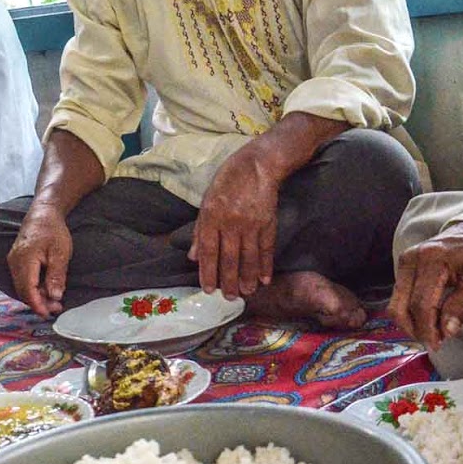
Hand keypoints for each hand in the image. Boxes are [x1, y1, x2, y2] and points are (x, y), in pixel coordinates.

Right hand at [7, 207, 73, 317]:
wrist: (43, 214)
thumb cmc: (53, 231)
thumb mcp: (60, 253)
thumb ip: (56, 276)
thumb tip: (54, 296)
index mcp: (25, 260)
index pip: (27, 289)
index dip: (37, 304)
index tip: (48, 314)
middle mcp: (14, 262)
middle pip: (23, 291)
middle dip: (38, 303)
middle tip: (56, 308)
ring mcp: (13, 262)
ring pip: (21, 287)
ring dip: (36, 296)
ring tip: (54, 300)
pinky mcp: (15, 261)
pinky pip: (21, 280)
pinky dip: (32, 288)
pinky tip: (45, 289)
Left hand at [190, 148, 279, 299]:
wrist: (258, 165)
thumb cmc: (228, 182)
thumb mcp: (207, 201)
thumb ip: (201, 230)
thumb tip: (194, 257)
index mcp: (211, 217)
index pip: (209, 251)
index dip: (208, 272)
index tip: (209, 289)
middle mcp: (230, 223)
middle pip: (229, 259)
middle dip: (229, 281)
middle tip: (230, 298)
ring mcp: (251, 224)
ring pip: (248, 258)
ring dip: (247, 278)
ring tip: (247, 293)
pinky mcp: (268, 223)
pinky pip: (266, 248)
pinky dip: (266, 265)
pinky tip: (264, 279)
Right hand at [390, 223, 462, 348]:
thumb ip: (462, 305)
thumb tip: (447, 331)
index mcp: (434, 260)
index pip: (422, 303)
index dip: (428, 328)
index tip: (438, 344)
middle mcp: (412, 259)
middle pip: (402, 305)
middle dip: (416, 329)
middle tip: (433, 342)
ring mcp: (404, 261)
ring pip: (395, 303)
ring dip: (410, 323)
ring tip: (430, 332)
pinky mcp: (402, 266)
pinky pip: (399, 297)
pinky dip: (409, 313)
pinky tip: (426, 319)